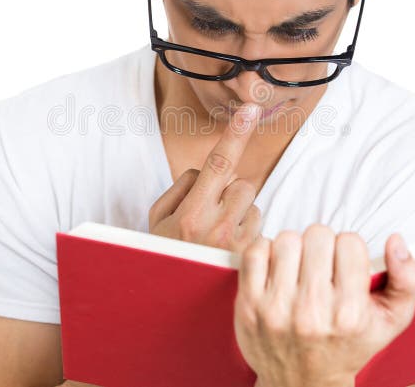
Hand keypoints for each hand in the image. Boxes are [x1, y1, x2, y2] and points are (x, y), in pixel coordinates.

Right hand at [148, 102, 262, 253]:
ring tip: (217, 235)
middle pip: (242, 184)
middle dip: (230, 191)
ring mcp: (238, 246)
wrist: (168, 304)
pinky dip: (246, 231)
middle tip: (209, 211)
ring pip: (253, 206)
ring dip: (239, 212)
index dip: (236, 133)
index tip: (251, 109)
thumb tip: (206, 172)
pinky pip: (258, 229)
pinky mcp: (251, 258)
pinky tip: (227, 248)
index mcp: (191, 214)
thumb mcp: (157, 220)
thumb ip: (182, 188)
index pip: (219, 164)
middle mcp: (217, 228)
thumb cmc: (161, 255)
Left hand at [234, 225, 414, 386]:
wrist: (302, 383)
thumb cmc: (349, 344)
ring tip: (300, 267)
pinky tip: (277, 268)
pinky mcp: (248, 305)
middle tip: (322, 266)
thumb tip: (396, 240)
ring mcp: (275, 308)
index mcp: (348, 314)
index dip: (350, 249)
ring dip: (295, 248)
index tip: (346, 266)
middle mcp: (311, 312)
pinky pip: (255, 251)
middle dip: (323, 246)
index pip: (350, 243)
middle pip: (317, 236)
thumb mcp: (391, 320)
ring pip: (286, 239)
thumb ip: (409, 280)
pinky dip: (266, 252)